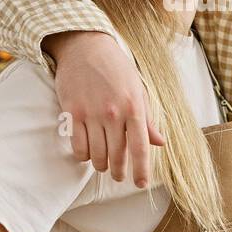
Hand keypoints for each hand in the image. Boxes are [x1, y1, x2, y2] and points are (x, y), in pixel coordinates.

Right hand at [45, 31, 165, 187]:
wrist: (85, 47)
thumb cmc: (116, 69)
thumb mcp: (138, 90)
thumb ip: (147, 119)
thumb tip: (160, 142)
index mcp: (134, 107)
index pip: (140, 148)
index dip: (141, 171)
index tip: (141, 185)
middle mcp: (113, 113)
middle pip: (117, 156)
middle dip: (119, 172)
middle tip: (119, 176)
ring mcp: (91, 113)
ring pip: (96, 155)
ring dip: (101, 165)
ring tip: (103, 164)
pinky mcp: (72, 113)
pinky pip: (78, 147)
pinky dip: (83, 156)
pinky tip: (87, 153)